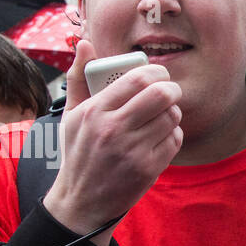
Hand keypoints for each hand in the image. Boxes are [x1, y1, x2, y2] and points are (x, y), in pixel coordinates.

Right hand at [44, 39, 182, 245]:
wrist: (82, 202)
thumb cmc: (78, 153)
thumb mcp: (70, 116)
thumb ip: (78, 78)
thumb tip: (85, 44)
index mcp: (94, 112)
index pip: (137, 79)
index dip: (156, 72)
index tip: (158, 75)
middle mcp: (113, 130)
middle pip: (161, 95)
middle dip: (172, 88)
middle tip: (170, 91)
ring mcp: (132, 151)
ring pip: (172, 117)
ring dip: (173, 113)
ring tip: (163, 115)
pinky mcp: (148, 169)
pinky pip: (174, 140)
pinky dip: (173, 134)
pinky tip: (161, 136)